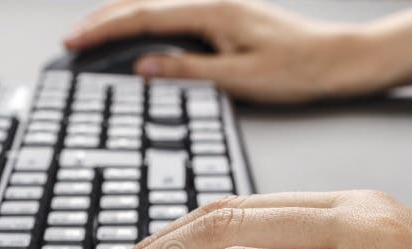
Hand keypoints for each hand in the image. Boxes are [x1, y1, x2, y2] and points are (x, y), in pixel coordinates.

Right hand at [65, 0, 380, 102]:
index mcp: (211, 13)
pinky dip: (145, 26)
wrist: (337, 61)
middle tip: (73, 39)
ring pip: (156, 9)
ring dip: (121, 20)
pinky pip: (173, 19)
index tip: (75, 41)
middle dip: (103, 20)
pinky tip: (138, 37)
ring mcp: (218, 10)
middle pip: (143, 4)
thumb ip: (188, 72)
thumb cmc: (298, 70)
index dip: (104, 30)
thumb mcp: (239, 78)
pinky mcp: (224, 21)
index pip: (143, 18)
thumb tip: (144, 67)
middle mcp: (212, 4)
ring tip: (94, 36)